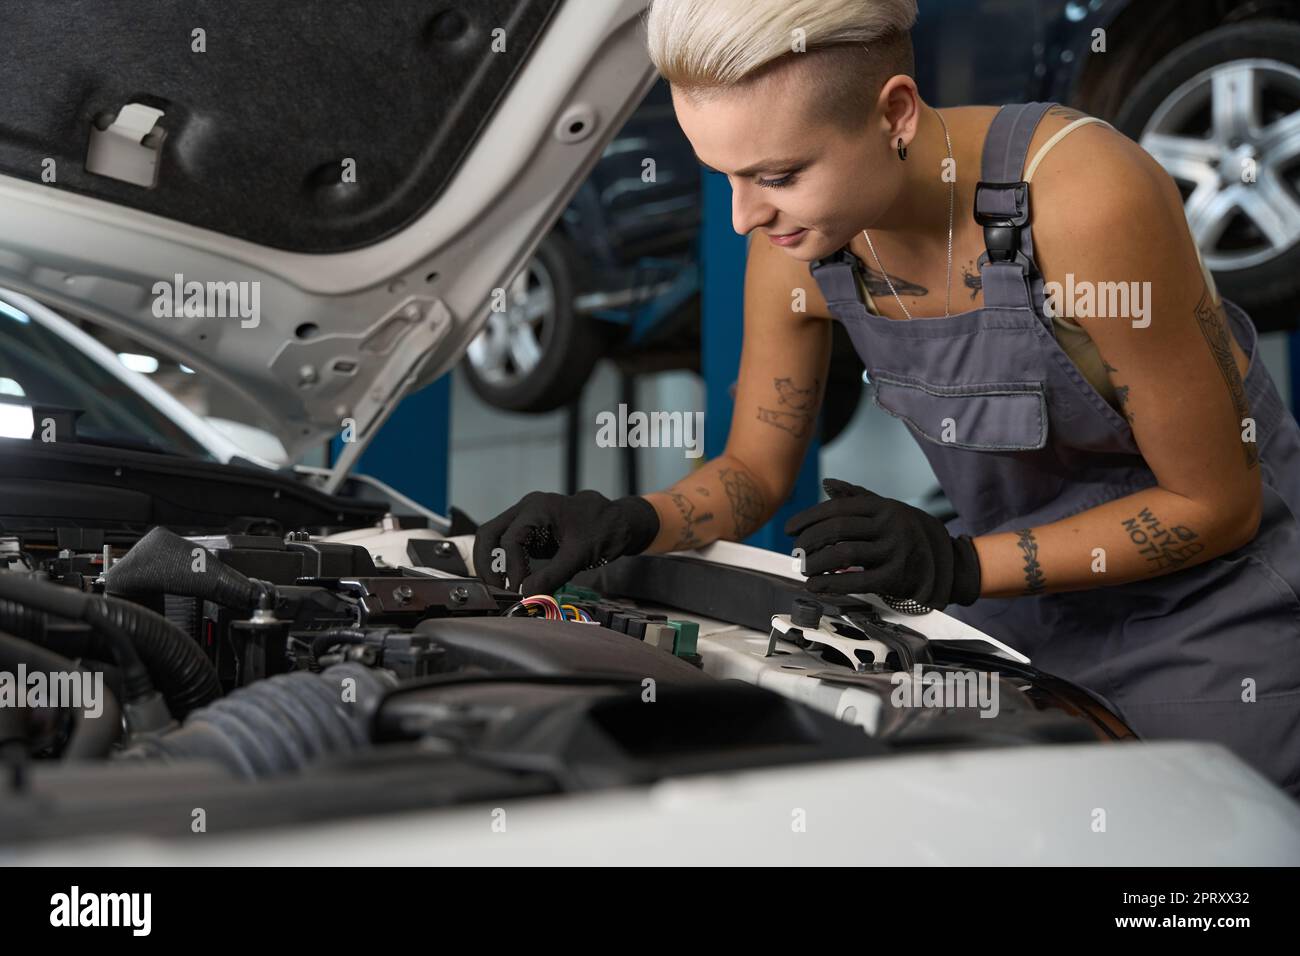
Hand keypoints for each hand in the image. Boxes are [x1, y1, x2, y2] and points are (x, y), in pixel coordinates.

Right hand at [472, 490, 659, 594]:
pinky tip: (511, 582)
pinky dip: (504, 563)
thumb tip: (527, 594)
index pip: (511, 539)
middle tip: (494, 590)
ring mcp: (526, 519)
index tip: (519, 590)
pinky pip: (506, 546)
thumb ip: (553, 575)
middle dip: (487, 563)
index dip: (512, 567)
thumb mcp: (580, 555)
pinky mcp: (529, 532)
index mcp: (538, 507)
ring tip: (499, 589)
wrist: (619, 522)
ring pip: (493, 539)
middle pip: (489, 533)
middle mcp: (526, 509)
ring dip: (492, 564)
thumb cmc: (604, 530)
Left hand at [783, 478, 980, 605]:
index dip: (808, 518)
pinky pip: (857, 581)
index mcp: (882, 506)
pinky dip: (831, 584)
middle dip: (809, 542)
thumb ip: (856, 497)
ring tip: (804, 569)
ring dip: (816, 563)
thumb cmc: (907, 533)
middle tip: (796, 552)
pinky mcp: (896, 577)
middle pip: (837, 530)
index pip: (837, 509)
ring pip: (843, 554)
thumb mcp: (886, 509)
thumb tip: (828, 484)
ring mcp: (894, 550)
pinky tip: (816, 586)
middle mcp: (889, 525)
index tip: (789, 529)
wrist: (945, 561)